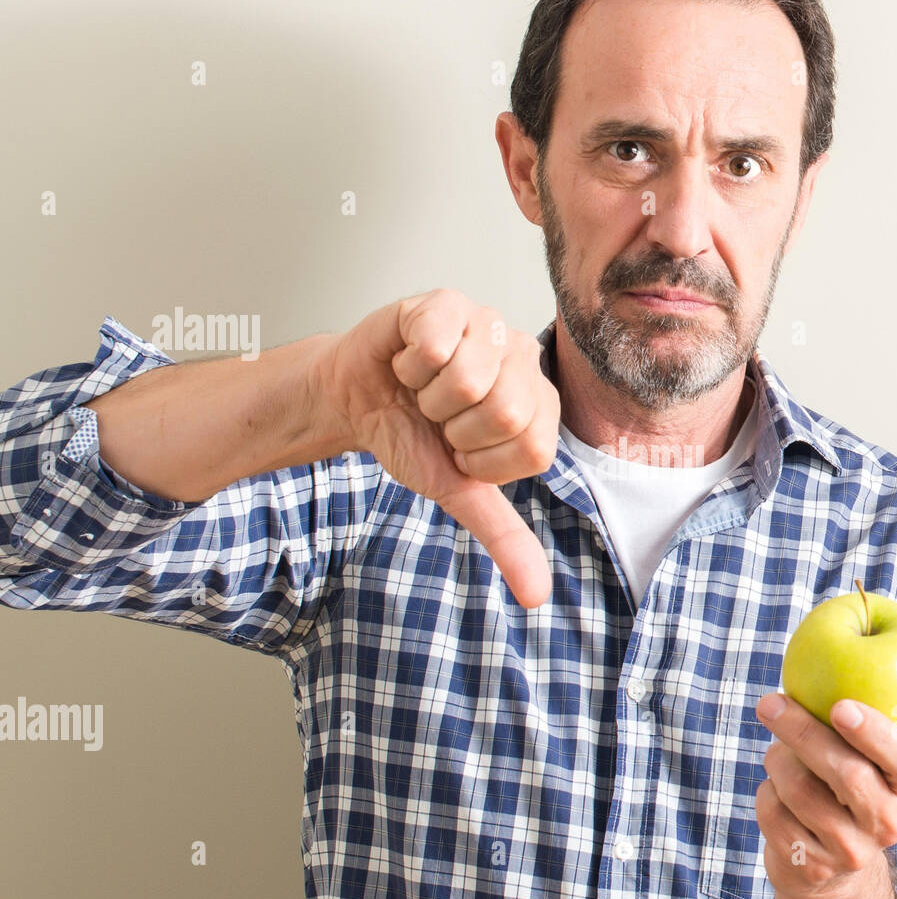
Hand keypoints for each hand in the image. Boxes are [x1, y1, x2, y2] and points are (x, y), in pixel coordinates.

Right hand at [316, 289, 559, 607]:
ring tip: (423, 387)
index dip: (481, 458)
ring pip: (469, 377)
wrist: (354, 402)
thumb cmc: (412, 437)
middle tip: (439, 416)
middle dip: (452, 426)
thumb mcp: (458, 491)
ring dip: (427, 394)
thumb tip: (535, 596)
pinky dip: (408, 363)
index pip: (530, 447)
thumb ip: (503, 536)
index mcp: (539, 405)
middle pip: (503, 410)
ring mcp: (488, 323)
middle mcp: (523, 358)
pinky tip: (409, 359)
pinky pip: (437, 341)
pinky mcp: (446, 301)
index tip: (461, 448)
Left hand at [754, 613, 896, 898]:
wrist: (829, 859)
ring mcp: (852, 851)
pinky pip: (775, 818)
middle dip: (802, 732)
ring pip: (802, 793)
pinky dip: (765, 795)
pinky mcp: (813, 870)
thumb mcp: (877, 735)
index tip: (841, 706)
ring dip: (778, 761)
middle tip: (769, 702)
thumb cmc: (853, 772)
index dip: (875, 733)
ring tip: (777, 749)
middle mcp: (888, 821)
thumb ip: (895, 681)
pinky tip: (774, 790)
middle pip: (846, 774)